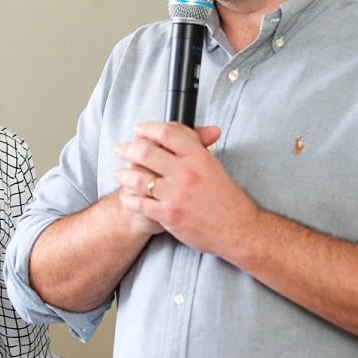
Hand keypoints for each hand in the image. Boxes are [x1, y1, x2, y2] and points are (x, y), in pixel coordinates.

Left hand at [114, 122, 258, 255]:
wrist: (238, 229)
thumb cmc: (228, 199)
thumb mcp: (215, 166)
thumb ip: (198, 145)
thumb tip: (185, 130)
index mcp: (199, 157)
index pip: (167, 133)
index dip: (148, 128)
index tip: (138, 129)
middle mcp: (186, 172)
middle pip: (146, 152)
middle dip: (128, 149)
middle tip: (120, 149)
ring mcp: (176, 195)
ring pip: (138, 178)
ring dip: (124, 175)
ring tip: (120, 174)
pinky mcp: (169, 215)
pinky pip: (140, 204)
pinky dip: (130, 199)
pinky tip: (127, 197)